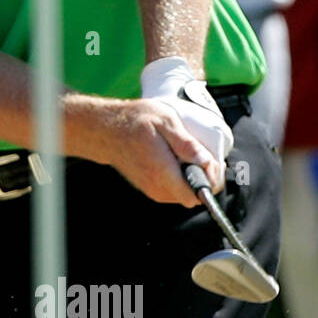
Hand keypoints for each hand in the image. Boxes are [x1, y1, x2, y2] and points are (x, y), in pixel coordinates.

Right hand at [139, 56, 232, 190]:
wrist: (107, 131)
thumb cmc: (134, 121)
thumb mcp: (165, 121)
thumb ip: (186, 144)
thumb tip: (206, 162)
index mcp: (162, 171)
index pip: (197, 194)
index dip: (210, 179)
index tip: (209, 160)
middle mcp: (157, 186)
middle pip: (195, 196)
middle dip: (203, 177)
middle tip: (200, 154)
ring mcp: (153, 190)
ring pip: (186, 194)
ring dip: (192, 177)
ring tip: (184, 154)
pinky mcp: (151, 188)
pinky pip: (175, 190)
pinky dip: (181, 178)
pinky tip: (174, 159)